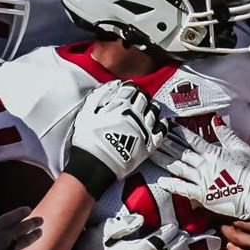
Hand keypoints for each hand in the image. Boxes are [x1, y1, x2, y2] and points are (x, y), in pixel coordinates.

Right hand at [64, 80, 165, 198]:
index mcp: (121, 105)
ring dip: (151, 107)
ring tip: (146, 110)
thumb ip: (100, 95)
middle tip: (135, 101)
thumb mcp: (87, 112)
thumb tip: (112, 85)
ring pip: (155, 110)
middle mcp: (135, 114)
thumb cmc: (88, 140)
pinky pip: (162, 130)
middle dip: (139, 97)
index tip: (127, 91)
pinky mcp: (149, 143)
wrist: (95, 164)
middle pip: (144, 97)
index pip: (131, 88)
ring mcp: (144, 128)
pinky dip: (161, 124)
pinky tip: (155, 123)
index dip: (129, 88)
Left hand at [155, 118, 249, 227]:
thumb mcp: (241, 147)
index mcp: (213, 152)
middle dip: (165, 144)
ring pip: (178, 168)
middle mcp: (204, 165)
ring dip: (164, 160)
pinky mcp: (202, 195)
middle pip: (180, 152)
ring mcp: (202, 180)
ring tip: (151, 154)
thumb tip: (214, 120)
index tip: (166, 125)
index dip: (177, 132)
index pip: (191, 139)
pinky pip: (183, 189)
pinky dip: (172, 184)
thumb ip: (226, 134)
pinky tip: (161, 180)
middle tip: (152, 137)